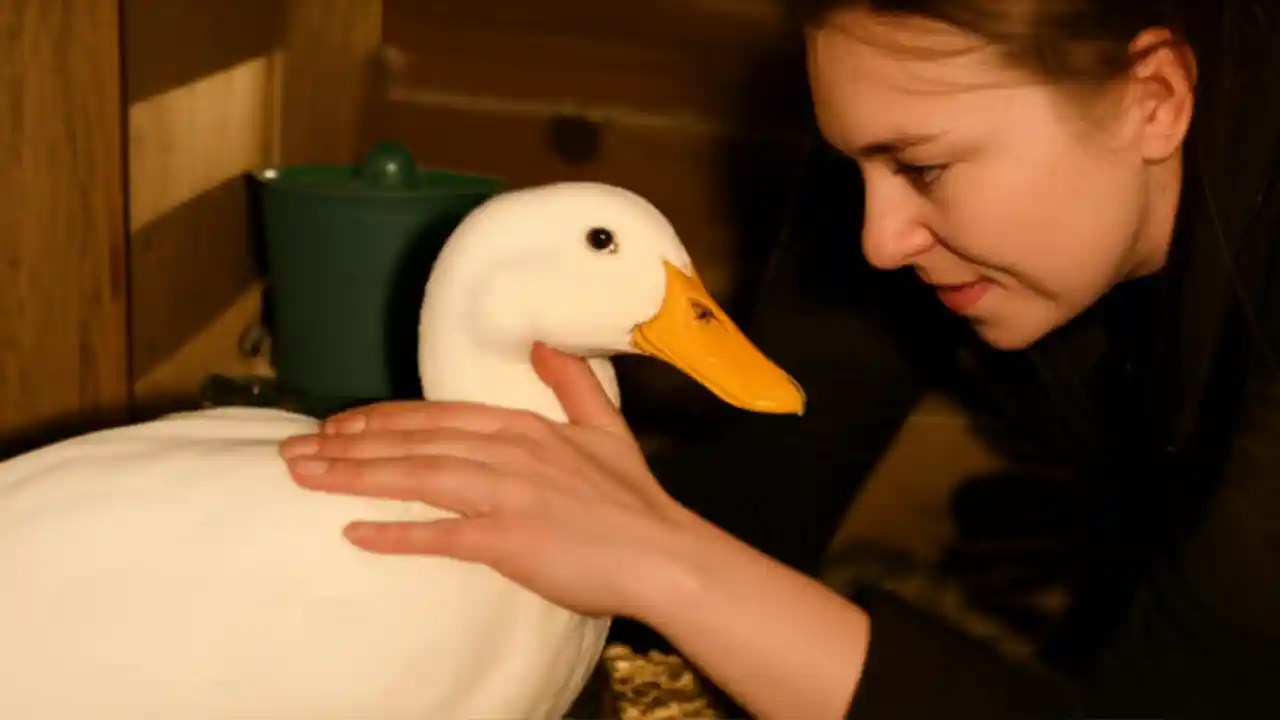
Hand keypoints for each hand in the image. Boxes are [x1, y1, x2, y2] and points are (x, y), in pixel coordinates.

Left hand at [278, 342, 700, 618]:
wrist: (663, 553)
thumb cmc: (634, 499)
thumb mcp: (606, 428)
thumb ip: (572, 383)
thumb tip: (544, 343)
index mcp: (525, 427)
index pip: (438, 415)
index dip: (383, 418)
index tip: (338, 423)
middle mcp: (507, 452)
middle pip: (414, 441)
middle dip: (350, 443)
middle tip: (295, 449)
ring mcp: (506, 494)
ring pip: (416, 476)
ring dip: (355, 476)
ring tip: (305, 477)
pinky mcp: (508, 540)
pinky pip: (441, 535)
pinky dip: (396, 534)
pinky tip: (354, 533)